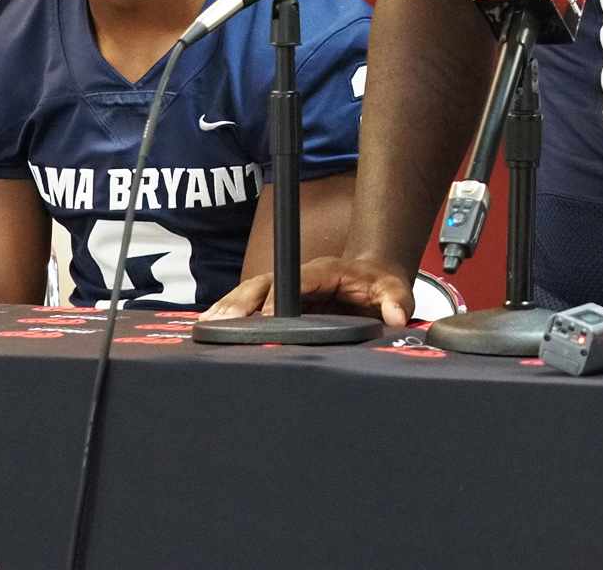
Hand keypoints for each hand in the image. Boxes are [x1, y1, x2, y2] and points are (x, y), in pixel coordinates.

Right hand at [200, 256, 416, 325]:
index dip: (278, 298)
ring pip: (251, 294)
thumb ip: (396, 300)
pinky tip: (212, 330)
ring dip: (229, 309)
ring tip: (205, 326)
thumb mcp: (394, 288)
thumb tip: (396, 315)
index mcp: (322, 271)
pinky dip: (232, 317)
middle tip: (219, 321)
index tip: (265, 318)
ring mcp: (288, 288)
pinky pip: (252, 307)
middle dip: (240, 301)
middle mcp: (299, 276)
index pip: (295, 281)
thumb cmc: (379, 282)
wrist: (373, 276)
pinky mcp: (280, 302)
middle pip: (262, 284)